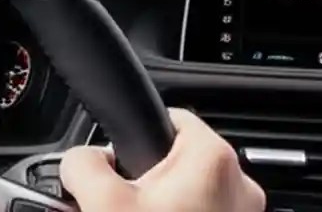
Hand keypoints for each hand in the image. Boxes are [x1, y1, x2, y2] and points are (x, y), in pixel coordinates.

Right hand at [61, 108, 264, 211]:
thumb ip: (82, 163)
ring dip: (164, 208)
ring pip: (192, 197)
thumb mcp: (99, 201)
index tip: (118, 159)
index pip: (170, 118)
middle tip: (122, 207)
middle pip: (179, 162)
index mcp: (211, 159)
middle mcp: (239, 187)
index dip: (135, 136)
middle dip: (147, 182)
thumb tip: (82, 160)